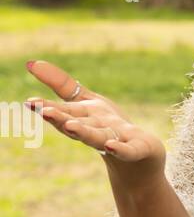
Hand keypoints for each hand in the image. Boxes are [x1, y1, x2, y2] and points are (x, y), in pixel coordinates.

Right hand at [24, 58, 166, 190]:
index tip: (30, 102)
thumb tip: (30, 63)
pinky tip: (111, 146)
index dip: (47, 107)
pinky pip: (128, 149)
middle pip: (76, 124)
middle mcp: (96, 129)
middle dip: (60, 119)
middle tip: (44, 112)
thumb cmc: (107, 125)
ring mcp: (116, 139)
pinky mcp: (137, 148)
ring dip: (84, 132)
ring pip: (97, 136)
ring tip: (70, 126)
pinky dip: (120, 149)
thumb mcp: (85, 100)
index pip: (63, 111)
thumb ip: (60, 84)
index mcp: (83, 117)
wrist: (140, 153)